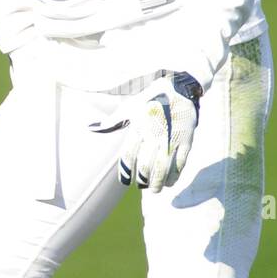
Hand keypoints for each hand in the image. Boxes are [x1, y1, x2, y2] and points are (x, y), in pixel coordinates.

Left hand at [89, 71, 202, 191]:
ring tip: (155, 190)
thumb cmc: (151, 98)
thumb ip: (112, 122)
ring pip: (162, 168)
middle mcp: (153, 135)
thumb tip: (90, 127)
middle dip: (142, 180)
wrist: (179, 88)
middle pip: (145, 166)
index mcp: (138, 128)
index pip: (128, 156)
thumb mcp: (130, 107)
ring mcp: (171, 139)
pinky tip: (170, 182)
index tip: (125, 181)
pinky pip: (180, 163)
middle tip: (141, 186)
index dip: (125, 172)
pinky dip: (175, 176)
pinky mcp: (186, 141)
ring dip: (158, 183)